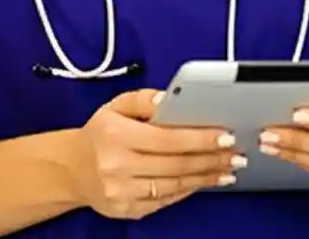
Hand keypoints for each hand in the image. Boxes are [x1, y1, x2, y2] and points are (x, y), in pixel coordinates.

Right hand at [67, 89, 244, 220]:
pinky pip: (166, 200)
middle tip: (237, 153)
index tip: (226, 136)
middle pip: (176, 164)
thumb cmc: (99, 135)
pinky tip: (204, 180)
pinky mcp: (128, 209)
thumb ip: (143, 99)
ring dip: (206, 177)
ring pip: (175, 185)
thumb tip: (170, 98)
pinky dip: (188, 190)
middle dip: (212, 159)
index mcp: (115, 135)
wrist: (71, 170)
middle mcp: (118, 165)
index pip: (167, 138)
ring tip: (228, 168)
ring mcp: (122, 191)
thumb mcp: (114, 106)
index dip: (201, 139)